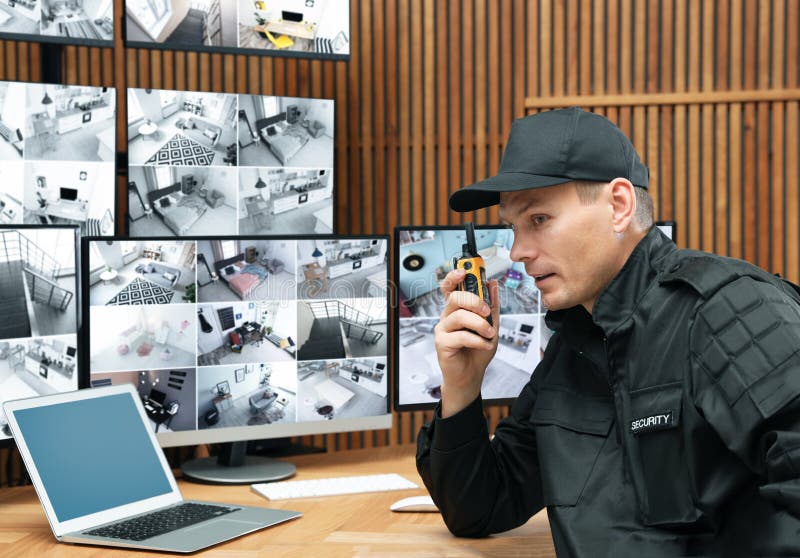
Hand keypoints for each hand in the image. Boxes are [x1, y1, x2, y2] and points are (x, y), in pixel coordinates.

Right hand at [434, 268, 499, 417]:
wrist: (471, 375)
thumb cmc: (477, 351)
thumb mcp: (491, 325)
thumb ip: (491, 306)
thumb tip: (492, 284)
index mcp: (457, 309)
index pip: (451, 287)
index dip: (455, 276)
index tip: (464, 270)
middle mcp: (447, 316)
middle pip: (455, 297)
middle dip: (474, 301)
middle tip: (486, 312)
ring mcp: (443, 329)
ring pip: (459, 316)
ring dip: (479, 324)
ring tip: (489, 333)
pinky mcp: (442, 343)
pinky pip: (460, 335)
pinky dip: (477, 340)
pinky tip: (484, 345)